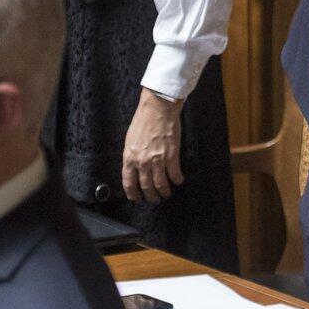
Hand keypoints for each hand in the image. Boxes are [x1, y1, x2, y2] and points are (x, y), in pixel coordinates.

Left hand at [121, 88, 185, 202]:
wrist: (157, 109)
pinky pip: (175, 174)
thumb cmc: (142, 121)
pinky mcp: (172, 156)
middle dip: (151, 197)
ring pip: (161, 184)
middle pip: (146, 187)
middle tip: (154, 200)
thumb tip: (133, 169)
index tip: (137, 198)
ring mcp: (157, 160)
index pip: (129, 183)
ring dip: (164, 192)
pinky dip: (177, 180)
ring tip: (167, 194)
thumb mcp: (130, 141)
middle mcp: (142, 162)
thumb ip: (131, 156)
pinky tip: (178, 180)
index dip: (133, 194)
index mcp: (130, 158)